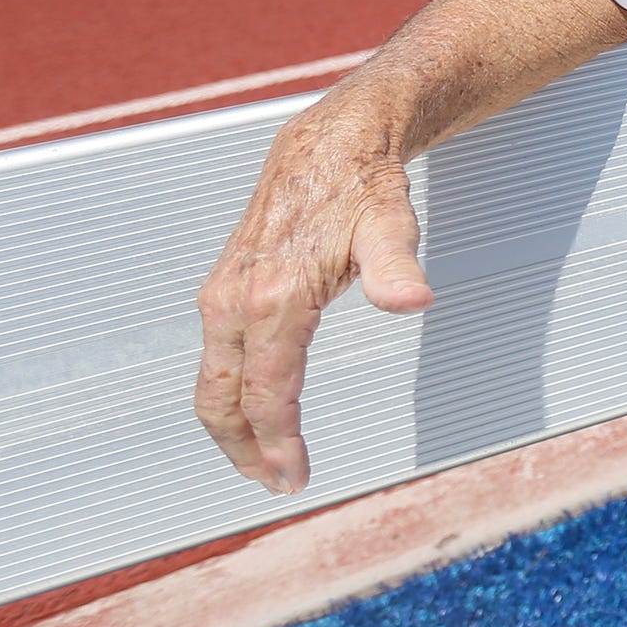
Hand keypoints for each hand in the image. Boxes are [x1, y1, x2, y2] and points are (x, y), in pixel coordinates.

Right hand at [195, 106, 433, 494]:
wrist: (330, 142)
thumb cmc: (362, 186)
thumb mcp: (391, 224)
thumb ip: (397, 266)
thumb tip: (414, 298)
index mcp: (273, 299)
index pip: (268, 393)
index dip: (279, 442)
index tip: (296, 477)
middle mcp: (235, 301)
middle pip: (222, 400)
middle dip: (244, 450)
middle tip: (277, 484)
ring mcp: (223, 295)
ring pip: (213, 381)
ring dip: (232, 428)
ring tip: (263, 460)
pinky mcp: (223, 287)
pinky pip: (216, 357)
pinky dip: (228, 393)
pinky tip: (253, 408)